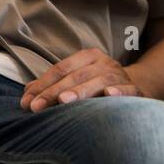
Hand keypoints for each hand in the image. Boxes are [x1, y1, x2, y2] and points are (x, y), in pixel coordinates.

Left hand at [21, 48, 139, 112]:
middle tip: (37, 107)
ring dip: (81, 91)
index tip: (27, 102)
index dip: (43, 85)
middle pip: (77, 75)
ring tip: (64, 101)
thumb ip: (53, 85)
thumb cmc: (96, 85)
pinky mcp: (136, 89)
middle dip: (54, 92)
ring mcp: (120, 75)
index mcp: (89, 57)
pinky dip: (119, 91)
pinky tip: (109, 94)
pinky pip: (128, 89)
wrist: (134, 86)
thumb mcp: (76, 79)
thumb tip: (27, 93)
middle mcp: (105, 62)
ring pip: (100, 81)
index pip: (62, 68)